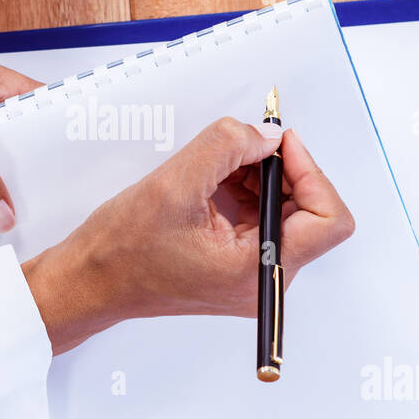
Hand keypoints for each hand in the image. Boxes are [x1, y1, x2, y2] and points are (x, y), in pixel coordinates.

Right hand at [24, 116, 354, 352]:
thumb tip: (265, 135)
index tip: (280, 145)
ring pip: (284, 212)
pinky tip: (212, 184)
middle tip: (245, 146)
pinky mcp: (237, 269)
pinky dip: (244, 192)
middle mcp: (264, 282)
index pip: (329, 220)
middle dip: (281, 171)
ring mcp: (252, 278)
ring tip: (218, 167)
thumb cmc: (122, 251)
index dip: (311, 172)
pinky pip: (260, 221)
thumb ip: (227, 147)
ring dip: (259, 179)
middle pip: (308, 213)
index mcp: (258, 272)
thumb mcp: (175, 184)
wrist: (90, 282)